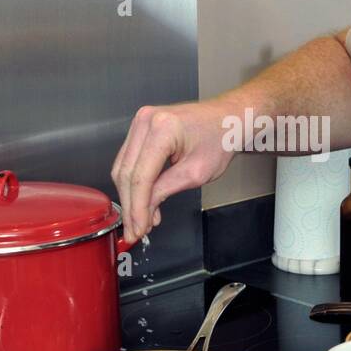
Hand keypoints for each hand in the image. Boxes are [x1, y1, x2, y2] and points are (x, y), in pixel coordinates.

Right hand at [111, 100, 235, 241]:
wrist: (228, 118)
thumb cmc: (220, 139)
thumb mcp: (196, 172)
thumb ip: (166, 191)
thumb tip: (145, 211)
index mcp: (162, 129)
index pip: (141, 177)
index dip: (137, 208)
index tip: (139, 229)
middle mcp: (146, 121)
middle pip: (127, 173)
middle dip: (130, 207)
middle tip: (135, 231)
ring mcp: (141, 121)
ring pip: (123, 168)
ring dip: (129, 197)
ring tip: (140, 221)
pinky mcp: (141, 127)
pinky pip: (129, 159)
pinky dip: (133, 183)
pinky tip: (142, 202)